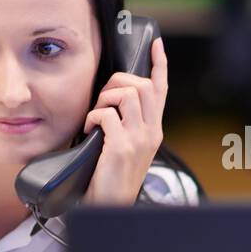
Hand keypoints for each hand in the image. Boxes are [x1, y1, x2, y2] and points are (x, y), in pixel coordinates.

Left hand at [82, 37, 166, 205]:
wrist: (110, 207)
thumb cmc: (112, 178)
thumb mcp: (128, 148)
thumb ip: (126, 125)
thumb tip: (110, 100)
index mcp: (154, 131)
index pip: (162, 91)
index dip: (160, 65)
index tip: (157, 44)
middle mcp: (151, 133)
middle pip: (143, 86)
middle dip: (119, 81)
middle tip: (103, 99)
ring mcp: (138, 140)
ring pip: (127, 94)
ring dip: (105, 98)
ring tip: (96, 115)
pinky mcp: (121, 148)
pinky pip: (106, 115)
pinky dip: (93, 117)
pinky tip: (89, 130)